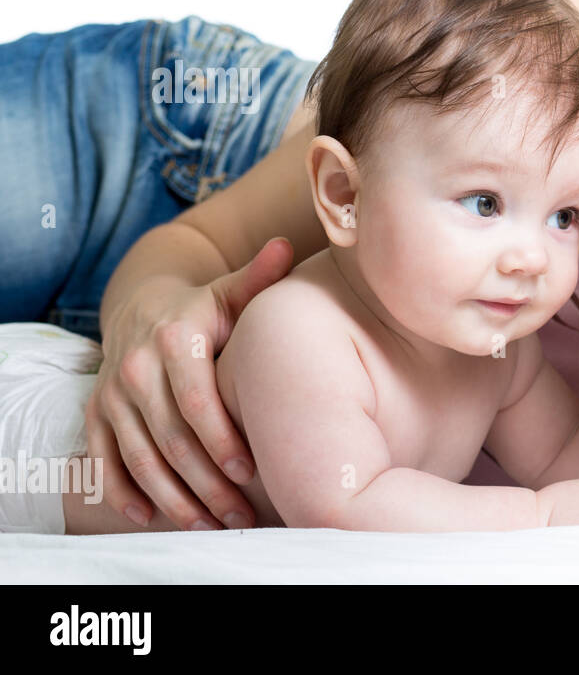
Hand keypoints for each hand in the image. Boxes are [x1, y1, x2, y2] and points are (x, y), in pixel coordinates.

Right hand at [86, 237, 294, 529]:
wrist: (141, 307)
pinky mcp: (97, 414)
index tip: (251, 472)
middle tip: (241, 516)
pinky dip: (124, 491)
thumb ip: (259, 278)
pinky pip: (105, 460)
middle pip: (171, 439)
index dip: (222, 439)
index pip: (196, 400)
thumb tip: (286, 247)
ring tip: (211, 526)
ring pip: (140, 458)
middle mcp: (137, 369)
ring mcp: (113, 395)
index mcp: (174, 340)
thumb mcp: (230, 292)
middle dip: (207, 483)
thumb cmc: (204, 309)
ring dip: (174, 499)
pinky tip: (151, 517)